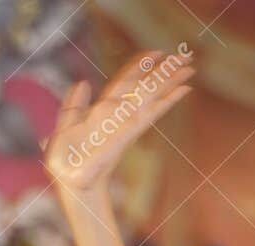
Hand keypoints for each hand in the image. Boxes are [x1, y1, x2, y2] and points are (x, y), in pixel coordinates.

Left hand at [44, 52, 192, 194]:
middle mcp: (118, 115)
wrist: (69, 184)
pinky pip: (150, 113)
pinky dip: (168, 100)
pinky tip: (184, 89)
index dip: (139, 65)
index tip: (156, 53)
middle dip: (164, 70)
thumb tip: (83, 82)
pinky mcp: (128, 134)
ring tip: (190, 66)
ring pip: (152, 95)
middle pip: (145, 86)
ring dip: (171, 79)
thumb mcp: (64, 127)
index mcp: (102, 111)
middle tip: (185, 57)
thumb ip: (73, 105)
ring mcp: (125, 123)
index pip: (125, 82)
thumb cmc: (65, 163)